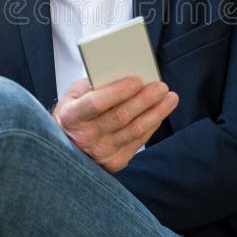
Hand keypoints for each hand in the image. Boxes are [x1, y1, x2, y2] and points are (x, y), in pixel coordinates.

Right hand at [52, 76, 178, 172]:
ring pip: (134, 131)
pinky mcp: (115, 162)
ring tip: (170, 98)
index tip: (137, 80)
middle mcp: (85, 137)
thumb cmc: (74, 112)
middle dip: (144, 100)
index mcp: (71, 116)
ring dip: (156, 113)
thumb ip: (95, 84)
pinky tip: (160, 112)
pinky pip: (139, 141)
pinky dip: (152, 125)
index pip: (96, 103)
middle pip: (121, 117)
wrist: (66, 145)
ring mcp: (101, 153)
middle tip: (161, 86)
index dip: (118, 91)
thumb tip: (124, 73)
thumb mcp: (74, 94)